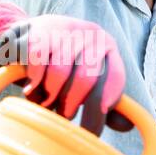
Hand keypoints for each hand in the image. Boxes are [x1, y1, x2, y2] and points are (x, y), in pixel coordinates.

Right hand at [0, 0, 131, 135]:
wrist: (29, 35)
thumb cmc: (63, 65)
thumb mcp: (87, 79)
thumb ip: (104, 101)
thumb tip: (126, 125)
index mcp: (108, 46)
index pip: (114, 77)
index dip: (106, 103)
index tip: (94, 124)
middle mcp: (90, 33)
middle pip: (86, 79)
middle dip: (72, 105)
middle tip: (63, 116)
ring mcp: (65, 28)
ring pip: (58, 73)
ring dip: (49, 95)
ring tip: (44, 102)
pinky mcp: (39, 30)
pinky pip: (37, 62)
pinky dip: (33, 81)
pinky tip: (31, 87)